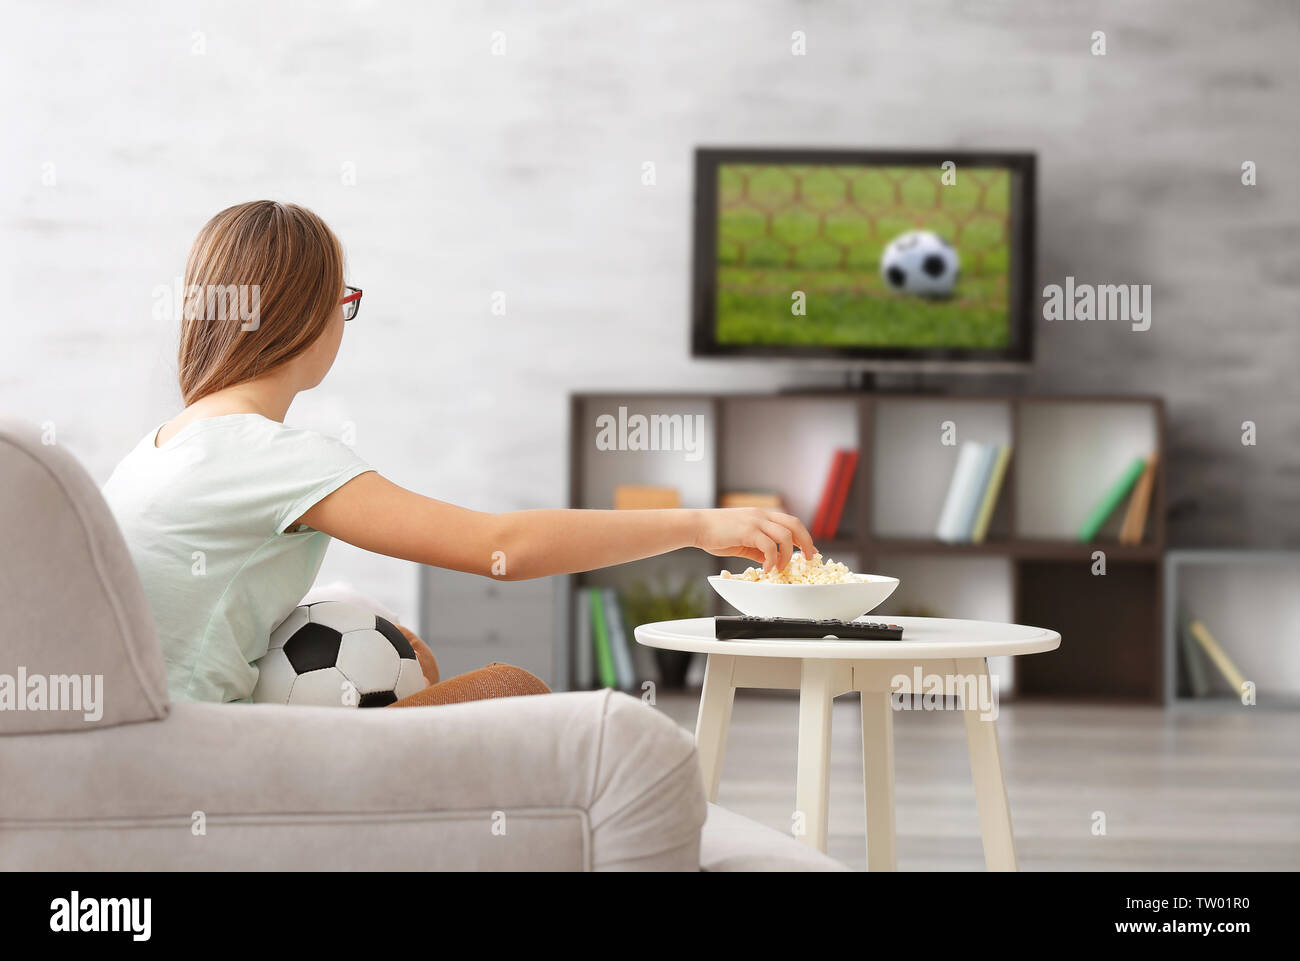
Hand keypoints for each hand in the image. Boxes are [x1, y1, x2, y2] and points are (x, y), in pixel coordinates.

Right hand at [692, 508, 817, 572]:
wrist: (696, 526)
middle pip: (795, 524)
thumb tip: (771, 560)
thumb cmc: (715, 533)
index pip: (791, 523)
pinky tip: (767, 569)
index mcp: (762, 515)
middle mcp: (762, 515)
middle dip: (806, 542)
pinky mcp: (747, 531)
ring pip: (785, 536)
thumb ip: (758, 548)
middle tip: (808, 558)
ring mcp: (755, 521)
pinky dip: (772, 560)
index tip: (810, 550)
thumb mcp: (742, 541)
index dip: (804, 537)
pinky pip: (769, 547)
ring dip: (787, 555)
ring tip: (780, 568)